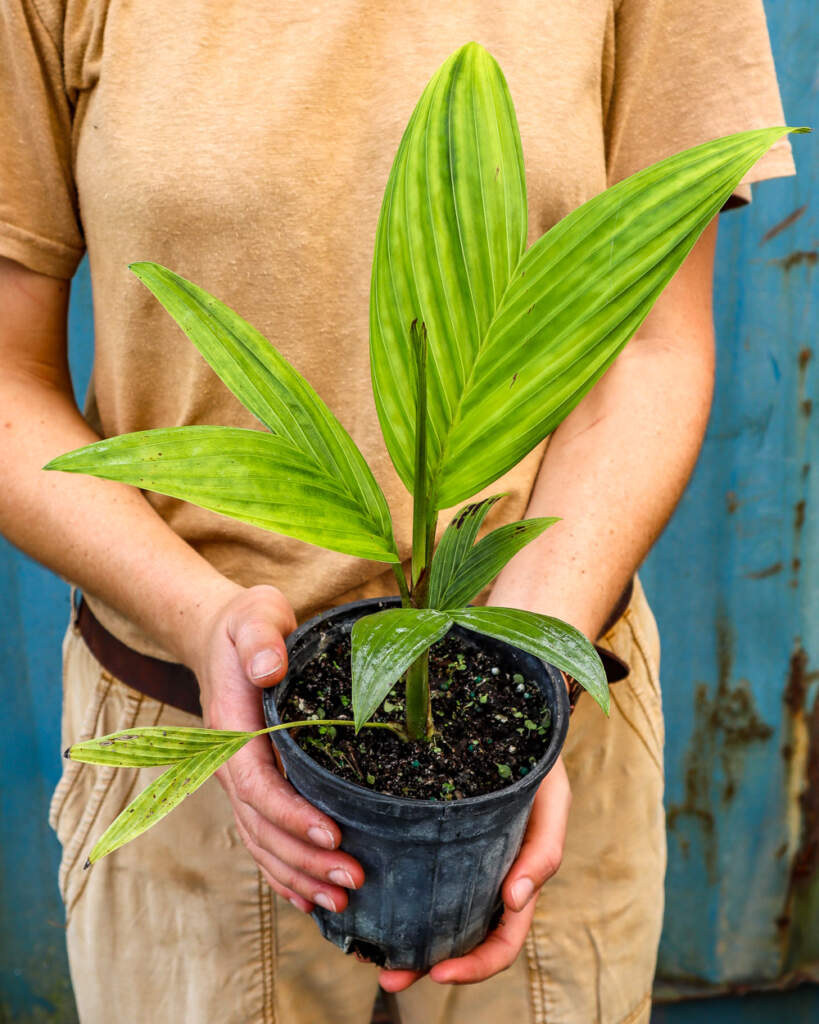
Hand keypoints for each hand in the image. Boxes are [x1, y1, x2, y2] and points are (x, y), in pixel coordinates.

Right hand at [191, 584, 364, 912]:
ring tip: (342, 901)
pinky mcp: (256, 784)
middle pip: (261, 826)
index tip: (332, 832)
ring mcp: (240, 779)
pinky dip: (284, 871)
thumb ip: (260, 637)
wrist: (223, 637)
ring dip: (298, 875)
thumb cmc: (246, 624)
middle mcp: (230, 763)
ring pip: (262, 842)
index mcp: (230, 730)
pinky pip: (264, 837)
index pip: (256, 783)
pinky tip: (311, 897)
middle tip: (353, 879)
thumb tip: (269, 668)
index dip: (290, 813)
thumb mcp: (254, 615)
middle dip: (304, 858)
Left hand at [379, 755, 570, 990]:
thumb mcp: (551, 803)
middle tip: (384, 977)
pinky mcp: (431, 837)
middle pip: (457, 939)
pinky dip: (391, 895)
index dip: (475, 966)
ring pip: (430, 913)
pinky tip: (364, 897)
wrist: (514, 723)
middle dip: (422, 965)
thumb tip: (515, 901)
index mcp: (516, 881)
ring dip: (401, 940)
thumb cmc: (538, 764)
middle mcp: (485, 879)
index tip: (439, 972)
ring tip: (363, 952)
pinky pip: (412, 873)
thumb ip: (544, 851)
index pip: (501, 941)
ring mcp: (457, 860)